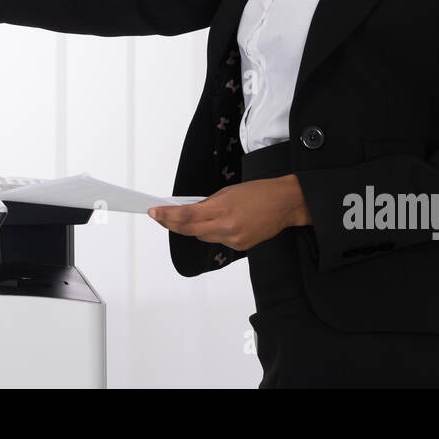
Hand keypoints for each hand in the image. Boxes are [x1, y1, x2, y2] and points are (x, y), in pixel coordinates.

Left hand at [147, 175, 309, 251]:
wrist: (285, 204)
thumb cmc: (259, 192)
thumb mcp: (228, 192)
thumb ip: (207, 204)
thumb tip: (188, 210)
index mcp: (222, 209)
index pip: (186, 215)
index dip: (167, 215)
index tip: (153, 212)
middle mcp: (226, 228)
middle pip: (189, 230)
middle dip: (171, 223)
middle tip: (159, 216)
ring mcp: (233, 240)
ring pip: (202, 236)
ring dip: (192, 227)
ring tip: (186, 217)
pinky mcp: (240, 247)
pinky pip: (217, 240)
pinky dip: (211, 232)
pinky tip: (215, 223)